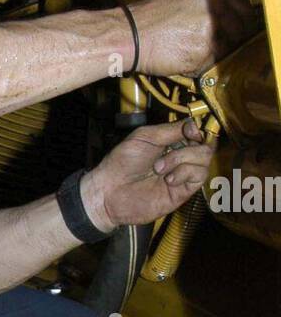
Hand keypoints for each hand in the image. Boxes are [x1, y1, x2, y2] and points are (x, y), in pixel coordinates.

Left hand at [81, 118, 213, 228]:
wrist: (110, 191)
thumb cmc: (121, 163)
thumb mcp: (145, 137)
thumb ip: (171, 130)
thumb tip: (195, 125)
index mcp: (170, 142)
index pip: (197, 132)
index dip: (197, 130)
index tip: (189, 131)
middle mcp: (179, 158)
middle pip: (205, 145)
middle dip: (188, 147)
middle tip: (167, 152)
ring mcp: (182, 175)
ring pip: (205, 159)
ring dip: (182, 159)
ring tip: (159, 169)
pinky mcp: (183, 191)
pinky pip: (199, 176)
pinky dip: (184, 173)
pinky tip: (168, 180)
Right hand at [127, 0, 259, 76]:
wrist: (128, 34)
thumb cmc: (149, 18)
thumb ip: (208, 4)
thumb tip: (226, 21)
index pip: (243, 9)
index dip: (236, 24)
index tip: (228, 34)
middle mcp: (217, 2)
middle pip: (241, 28)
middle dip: (228, 41)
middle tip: (209, 48)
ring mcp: (214, 24)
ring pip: (229, 47)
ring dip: (214, 54)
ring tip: (192, 53)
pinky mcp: (206, 48)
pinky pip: (214, 62)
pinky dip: (202, 65)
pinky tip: (184, 59)